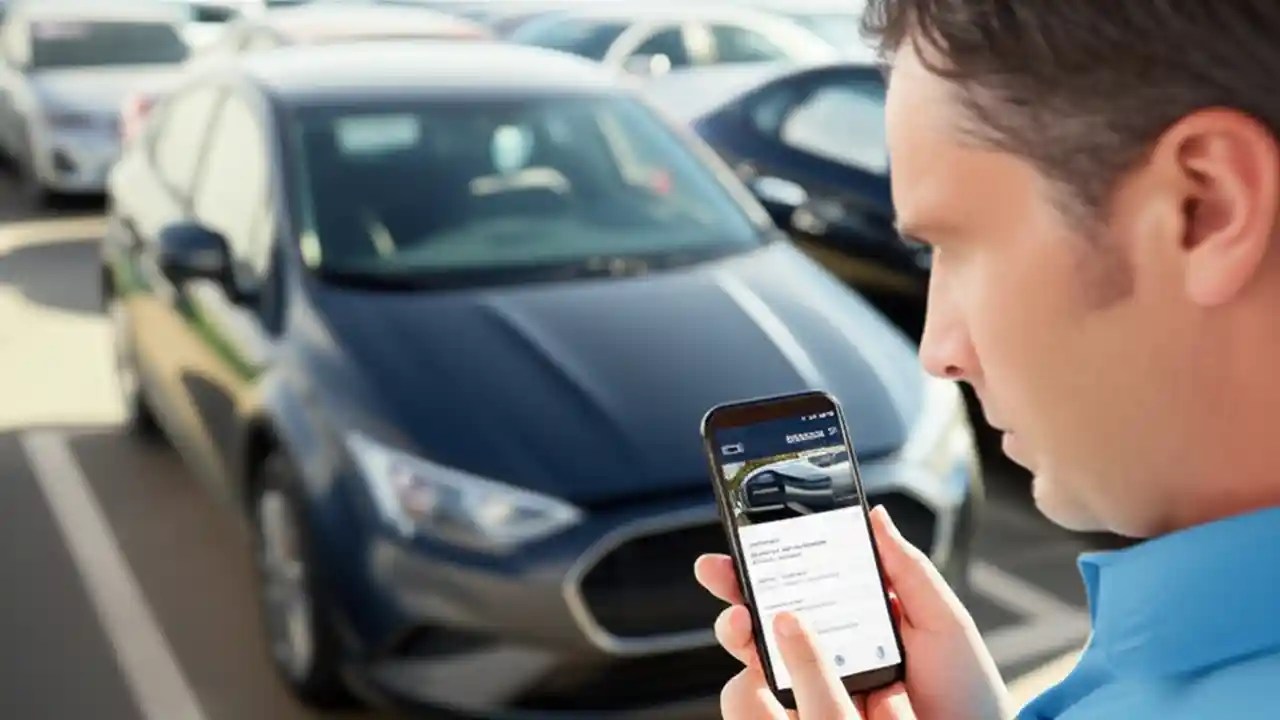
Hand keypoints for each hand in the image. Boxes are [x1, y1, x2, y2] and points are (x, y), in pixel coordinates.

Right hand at [695, 506, 1011, 719]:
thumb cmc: (966, 690)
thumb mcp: (943, 622)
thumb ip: (908, 570)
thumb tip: (874, 514)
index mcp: (852, 617)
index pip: (798, 580)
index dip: (764, 557)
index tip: (741, 538)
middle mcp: (823, 651)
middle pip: (762, 615)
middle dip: (734, 589)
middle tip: (717, 571)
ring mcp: (812, 690)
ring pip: (753, 658)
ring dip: (737, 633)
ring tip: (741, 622)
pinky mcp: (808, 719)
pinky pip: (765, 705)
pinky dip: (753, 689)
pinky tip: (756, 672)